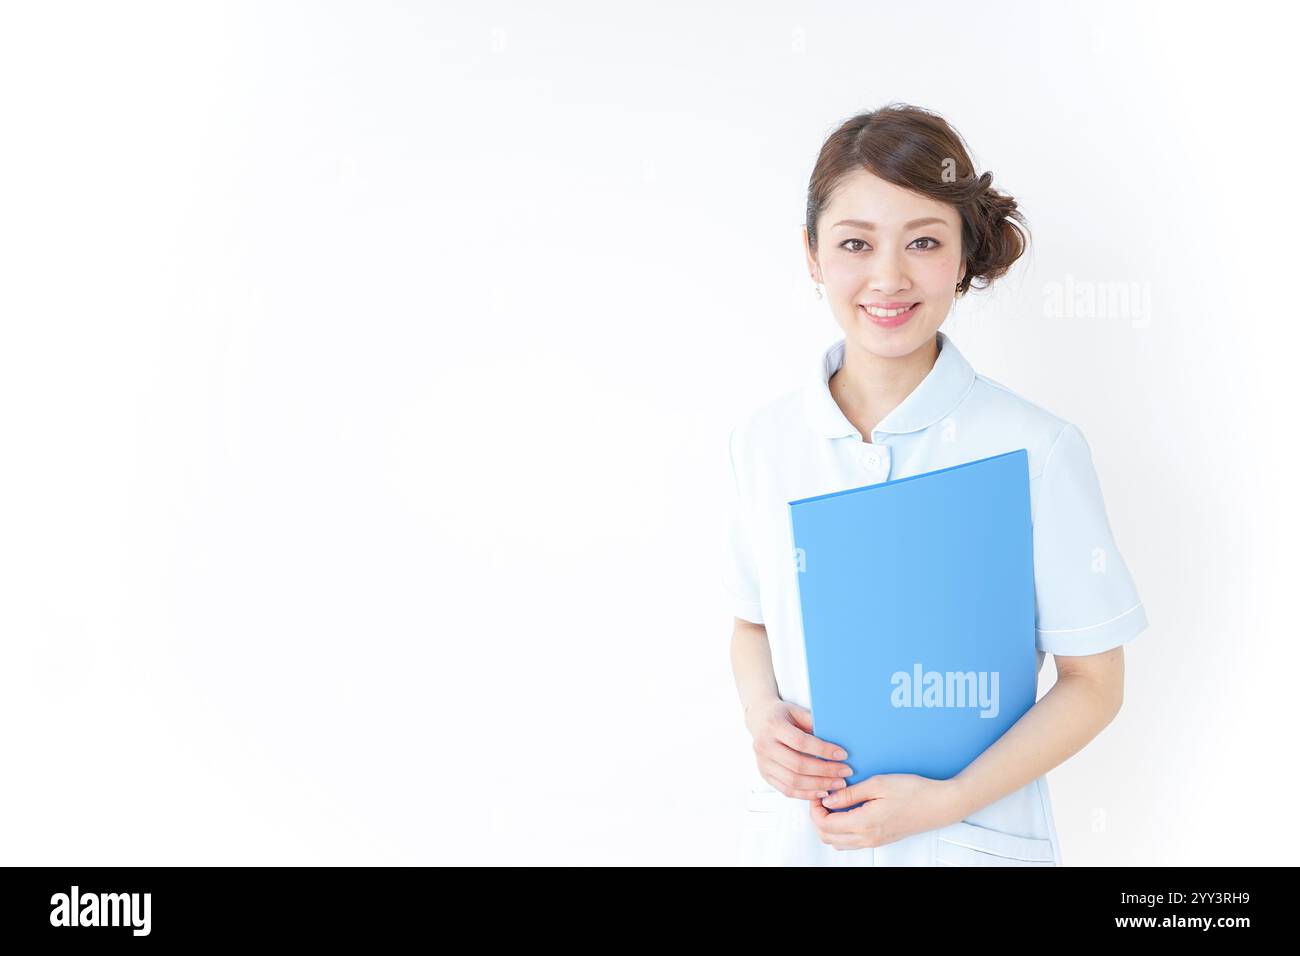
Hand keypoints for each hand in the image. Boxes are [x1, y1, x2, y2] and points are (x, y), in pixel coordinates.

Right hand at [744, 699, 853, 798]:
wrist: (759, 719)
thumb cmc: (782, 715)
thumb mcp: (797, 711)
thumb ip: (814, 723)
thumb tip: (839, 738)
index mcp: (773, 726)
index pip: (800, 742)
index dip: (823, 750)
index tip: (843, 754)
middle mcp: (764, 745)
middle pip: (798, 765)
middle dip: (825, 771)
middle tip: (845, 772)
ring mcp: (763, 763)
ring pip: (793, 781)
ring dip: (819, 785)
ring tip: (837, 784)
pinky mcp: (765, 775)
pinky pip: (787, 790)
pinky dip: (806, 794)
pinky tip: (822, 791)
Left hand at [809, 773, 964, 849]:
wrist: (939, 804)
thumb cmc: (914, 791)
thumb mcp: (878, 784)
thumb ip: (849, 793)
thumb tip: (828, 799)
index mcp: (864, 823)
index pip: (824, 824)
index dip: (814, 808)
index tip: (818, 793)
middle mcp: (867, 838)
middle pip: (827, 837)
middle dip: (817, 817)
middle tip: (821, 797)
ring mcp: (873, 841)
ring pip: (837, 842)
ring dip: (828, 825)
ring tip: (832, 803)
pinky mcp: (879, 840)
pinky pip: (851, 842)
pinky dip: (840, 830)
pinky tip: (846, 811)